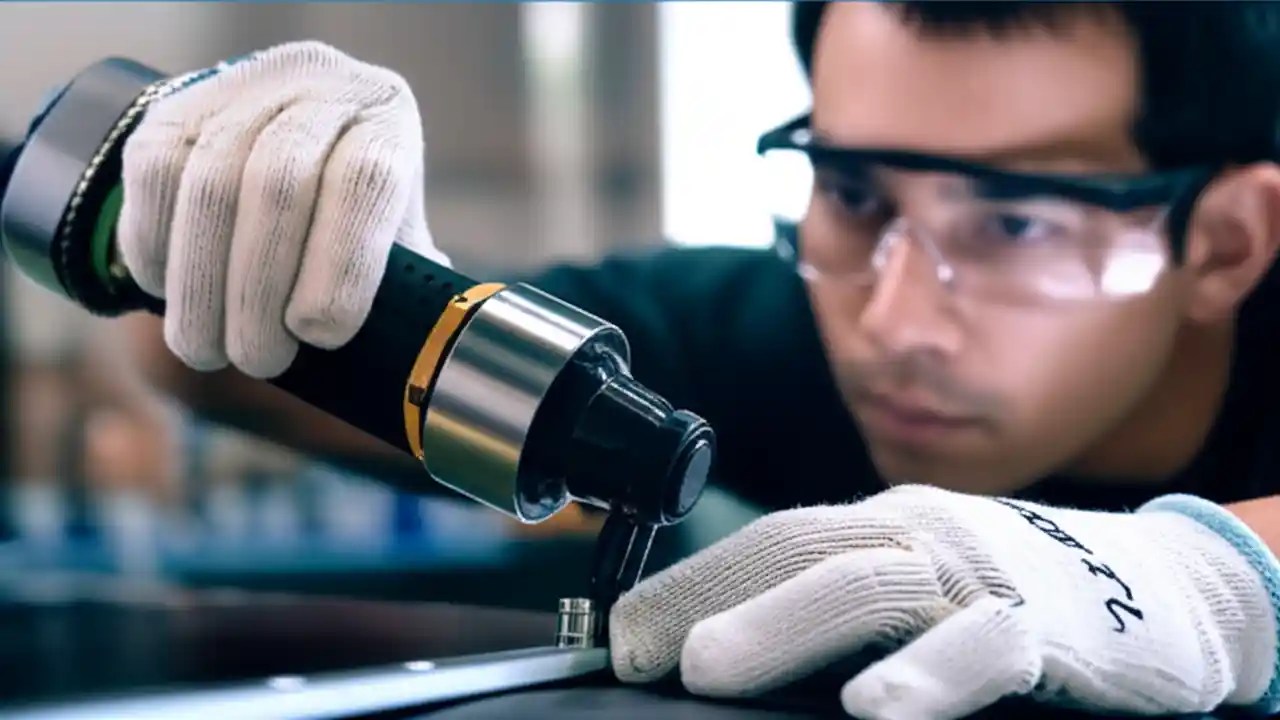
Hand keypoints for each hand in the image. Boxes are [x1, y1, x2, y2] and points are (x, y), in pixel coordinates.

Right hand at [118, 41, 449, 378]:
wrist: (294, 152)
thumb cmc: (354, 221)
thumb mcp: (395, 244)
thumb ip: (403, 292)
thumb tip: (399, 356)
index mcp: (385, 118)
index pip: (364, 178)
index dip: (341, 263)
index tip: (321, 335)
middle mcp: (319, 86)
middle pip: (277, 183)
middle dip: (258, 290)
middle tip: (258, 361)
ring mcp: (243, 86)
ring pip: (209, 184)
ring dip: (200, 285)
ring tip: (207, 350)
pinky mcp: (175, 104)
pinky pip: (153, 172)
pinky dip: (154, 244)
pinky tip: (166, 293)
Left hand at [609, 485, 1277, 718]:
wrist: (1168, 586)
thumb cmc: (1018, 590)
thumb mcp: (921, 581)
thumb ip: (842, 605)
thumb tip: (733, 650)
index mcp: (882, 524)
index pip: (769, 539)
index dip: (692, 580)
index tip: (625, 632)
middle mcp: (921, 534)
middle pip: (798, 549)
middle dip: (710, 596)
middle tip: (639, 648)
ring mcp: (983, 574)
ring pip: (869, 587)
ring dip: (780, 627)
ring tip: (711, 669)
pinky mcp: (1048, 627)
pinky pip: (982, 649)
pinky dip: (927, 677)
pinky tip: (878, 709)